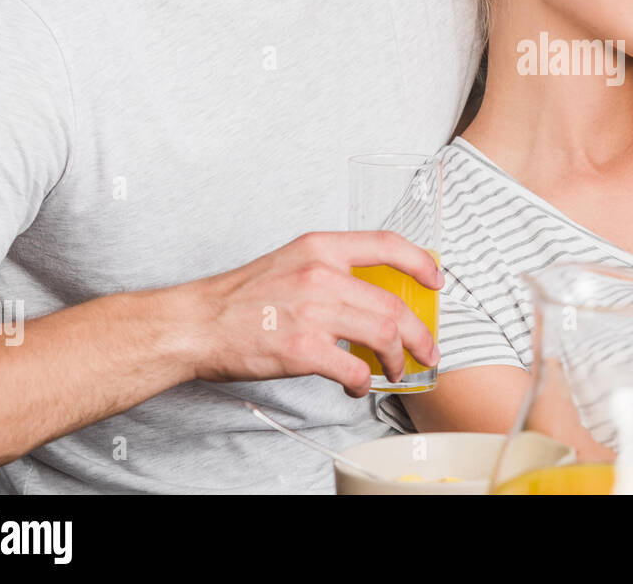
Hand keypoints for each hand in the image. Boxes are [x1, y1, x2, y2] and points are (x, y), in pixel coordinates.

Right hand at [184, 231, 443, 397]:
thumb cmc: (240, 297)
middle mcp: (322, 275)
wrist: (196, 323)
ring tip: (396, 370)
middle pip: (394, 304)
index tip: (436, 280)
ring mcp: (314, 312)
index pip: (387, 244)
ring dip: (399, 359)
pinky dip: (364, 383)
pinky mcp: (303, 350)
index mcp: (320, 248)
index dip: (421, 262)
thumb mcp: (290, 262)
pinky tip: (357, 386)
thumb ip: (331, 270)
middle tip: (427, 349)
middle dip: (419, 333)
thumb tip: (373, 295)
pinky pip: (354, 370)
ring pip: (384, 335)